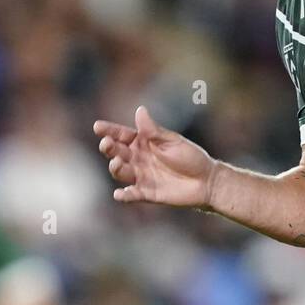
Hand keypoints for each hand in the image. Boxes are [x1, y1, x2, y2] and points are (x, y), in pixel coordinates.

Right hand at [93, 106, 218, 207]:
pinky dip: (124, 195)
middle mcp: (138, 158)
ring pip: (120, 172)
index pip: (122, 135)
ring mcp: (141, 176)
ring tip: (118, 162)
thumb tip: (140, 110)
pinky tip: (120, 193)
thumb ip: (153, 130)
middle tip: (107, 144)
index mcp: (143, 142)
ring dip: (115, 167)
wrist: (207, 180)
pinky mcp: (146, 193)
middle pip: (116, 152)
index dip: (109, 131)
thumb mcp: (172, 141)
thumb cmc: (190, 157)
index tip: (98, 127)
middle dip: (108, 147)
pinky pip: (131, 194)